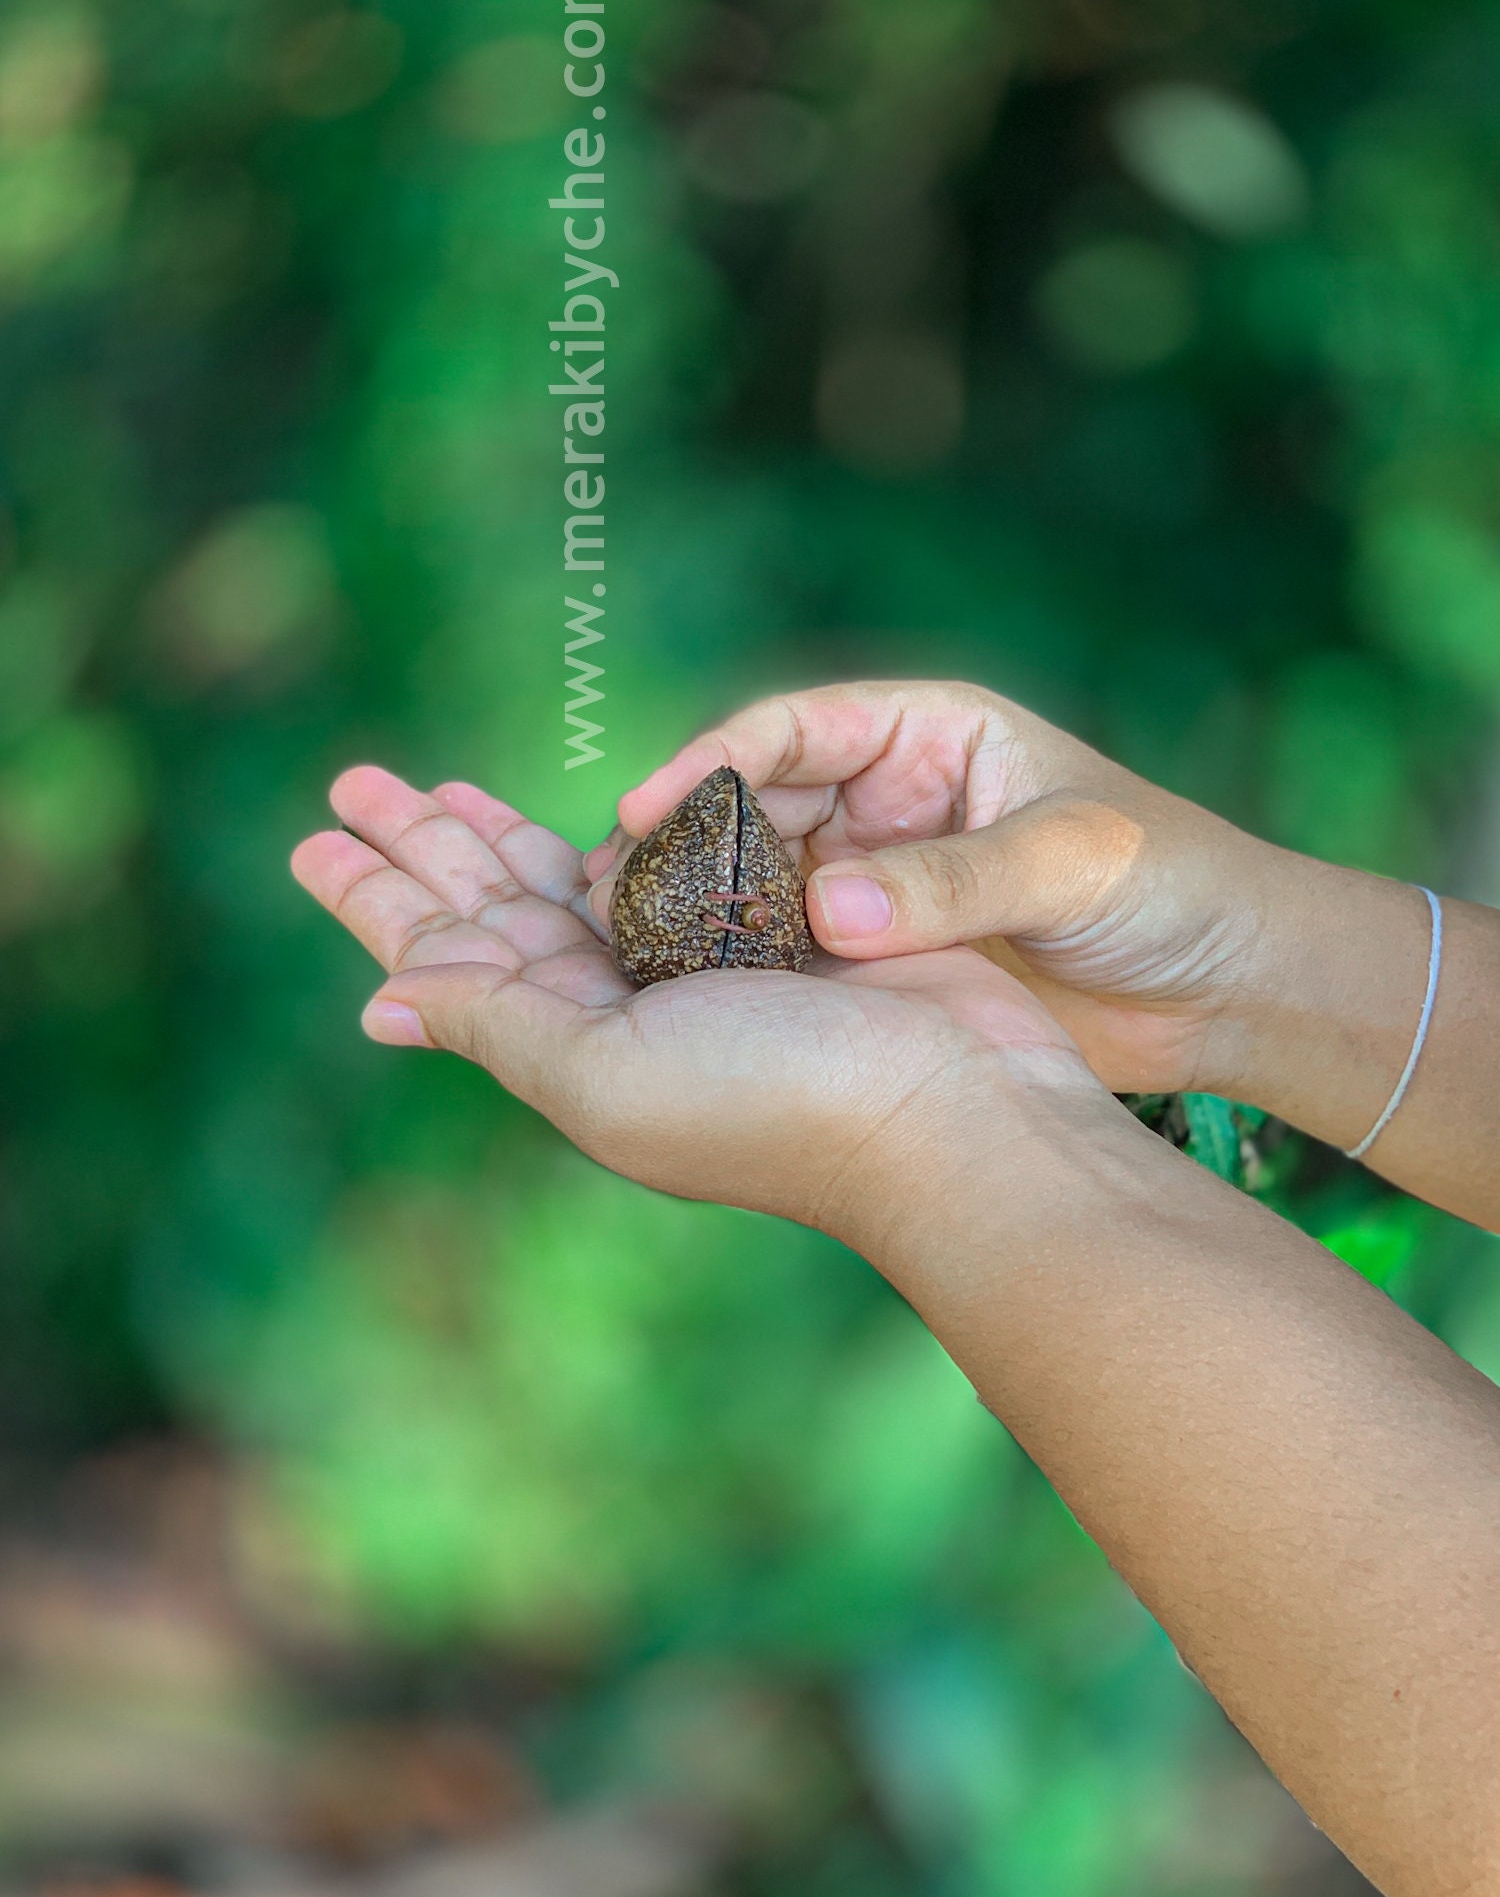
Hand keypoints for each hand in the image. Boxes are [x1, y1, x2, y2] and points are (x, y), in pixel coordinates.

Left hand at [291, 766, 1101, 1242]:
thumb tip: (383, 996)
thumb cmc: (782, 1106)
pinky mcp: (775, 920)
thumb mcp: (608, 1076)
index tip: (315, 839)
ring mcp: (697, 962)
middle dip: (426, 845)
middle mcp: (620, 1005)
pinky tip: (579, 808)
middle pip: (495, 904)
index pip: (449, 955)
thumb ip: (499, 1023)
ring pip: (575, 875)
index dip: (381, 895)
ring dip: (503, 831)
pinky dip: (624, 828)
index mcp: (568, 1044)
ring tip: (430, 785)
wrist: (959, 1117)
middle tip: (354, 779)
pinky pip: (679, 856)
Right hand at [585, 680, 1286, 1095]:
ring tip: (628, 950)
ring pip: (757, 883)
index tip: (644, 807)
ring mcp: (878, 878)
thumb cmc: (1168, 885)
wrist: (1224, 988)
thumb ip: (951, 883)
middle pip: (753, 804)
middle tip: (612, 896)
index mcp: (926, 733)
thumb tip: (827, 908)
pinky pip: (790, 953)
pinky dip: (744, 972)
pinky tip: (695, 1001)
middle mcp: (886, 797)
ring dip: (700, 912)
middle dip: (684, 843)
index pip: (792, 727)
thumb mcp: (1068, 864)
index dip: (711, 760)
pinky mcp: (883, 956)